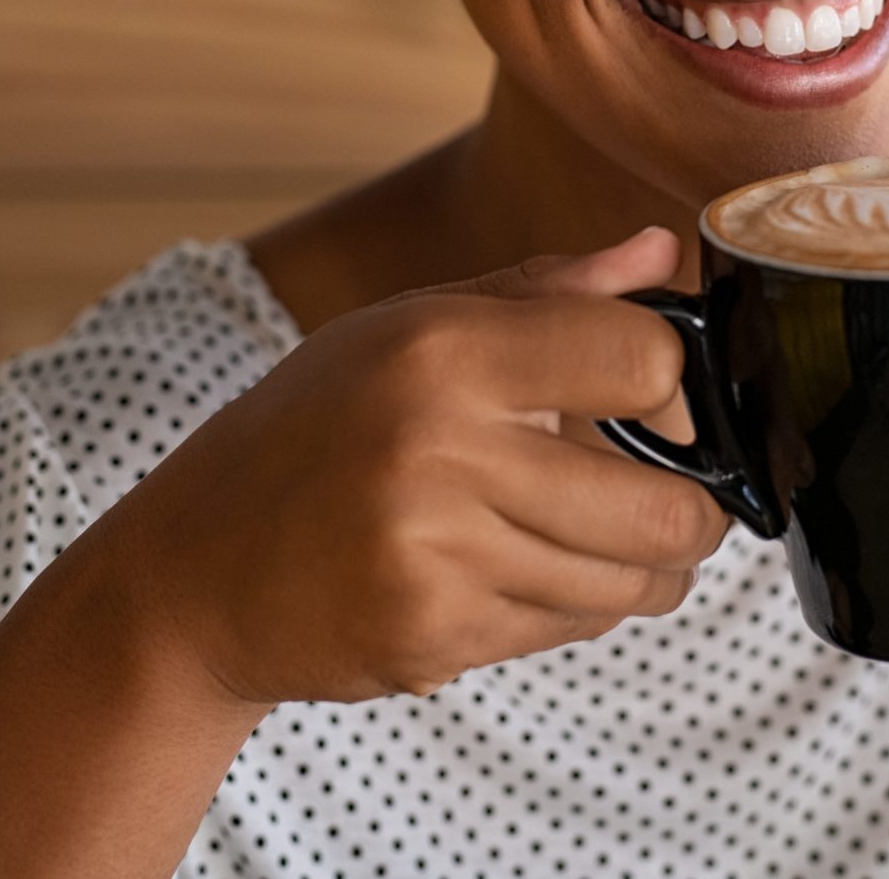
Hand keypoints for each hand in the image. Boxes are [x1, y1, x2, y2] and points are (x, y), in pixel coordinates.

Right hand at [106, 227, 731, 707]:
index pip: (642, 359)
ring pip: (629, 583)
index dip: (677, 389)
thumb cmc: (314, 429)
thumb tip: (661, 250)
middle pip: (662, 505)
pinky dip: (575, 609)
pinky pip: (569, 629)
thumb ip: (545, 291)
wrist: (194, 566)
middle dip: (693, 512)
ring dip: (646, 572)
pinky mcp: (431, 638)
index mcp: (441, 349)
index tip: (661, 408)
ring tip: (611, 542)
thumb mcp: (408, 327)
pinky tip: (527, 574)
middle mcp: (438, 449)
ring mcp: (433, 555)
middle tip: (679, 502)